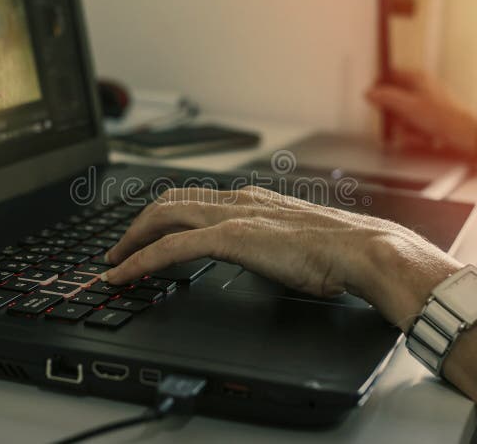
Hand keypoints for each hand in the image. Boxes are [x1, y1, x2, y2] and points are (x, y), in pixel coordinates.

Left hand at [103, 186, 460, 328]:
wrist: (363, 250)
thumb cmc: (339, 252)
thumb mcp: (294, 241)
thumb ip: (271, 242)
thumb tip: (264, 258)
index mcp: (252, 199)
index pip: (193, 199)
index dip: (162, 215)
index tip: (146, 234)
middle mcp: (238, 200)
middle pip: (169, 201)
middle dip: (137, 224)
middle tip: (119, 248)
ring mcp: (233, 215)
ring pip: (163, 217)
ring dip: (131, 239)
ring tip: (113, 263)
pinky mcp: (233, 237)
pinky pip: (171, 248)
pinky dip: (140, 261)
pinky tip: (123, 276)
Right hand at [366, 70, 476, 155]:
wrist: (464, 133)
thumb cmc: (440, 116)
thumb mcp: (407, 106)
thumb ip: (386, 98)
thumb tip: (369, 92)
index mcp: (417, 77)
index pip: (391, 74)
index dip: (380, 86)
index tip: (373, 99)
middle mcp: (422, 86)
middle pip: (395, 98)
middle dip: (395, 114)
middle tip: (400, 122)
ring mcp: (427, 101)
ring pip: (404, 114)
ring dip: (405, 126)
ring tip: (416, 132)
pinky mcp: (432, 116)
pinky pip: (414, 124)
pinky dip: (415, 132)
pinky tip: (423, 137)